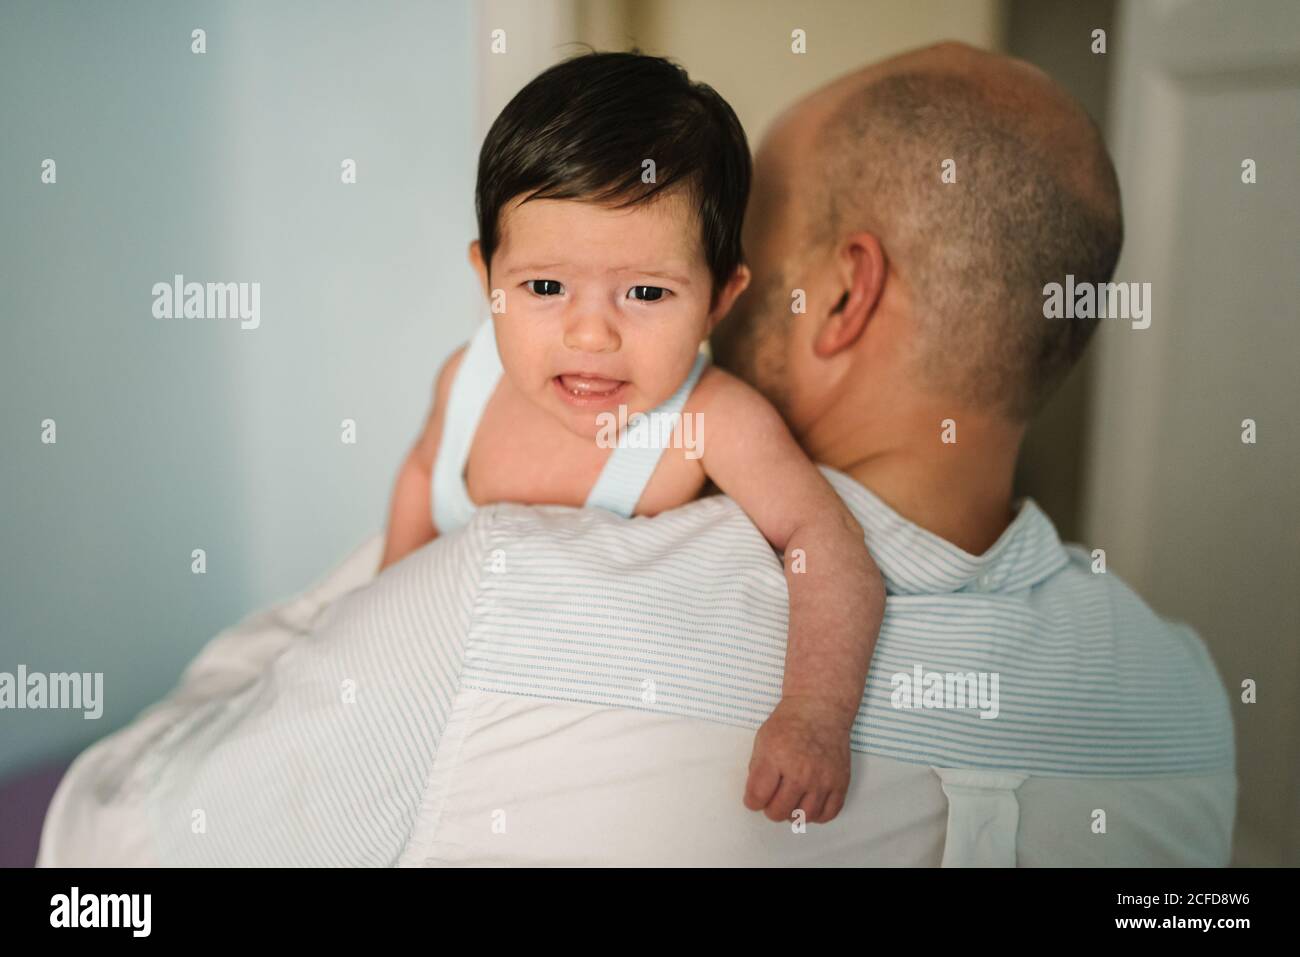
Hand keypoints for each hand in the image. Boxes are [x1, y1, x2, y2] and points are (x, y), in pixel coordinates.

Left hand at [743, 695, 851, 823]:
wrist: (821, 708)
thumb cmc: (790, 722)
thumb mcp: (762, 739)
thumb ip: (757, 769)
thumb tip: (757, 795)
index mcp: (776, 757)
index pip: (757, 797)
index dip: (752, 801)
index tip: (754, 797)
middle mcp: (801, 771)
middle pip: (778, 811)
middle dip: (770, 808)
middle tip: (772, 799)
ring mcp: (823, 779)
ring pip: (803, 817)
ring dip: (792, 814)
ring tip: (790, 802)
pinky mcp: (840, 782)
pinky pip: (828, 814)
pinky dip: (816, 815)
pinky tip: (809, 803)